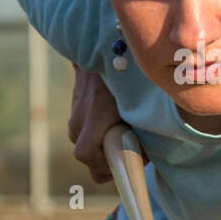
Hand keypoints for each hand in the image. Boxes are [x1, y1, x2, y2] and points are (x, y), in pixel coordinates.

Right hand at [68, 63, 142, 182]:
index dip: (100, 166)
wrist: (101, 53)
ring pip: (84, 145)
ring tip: (120, 142)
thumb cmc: (125, 80)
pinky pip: (83, 134)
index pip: (84, 154)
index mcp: (95, 116)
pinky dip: (96, 138)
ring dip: (100, 149)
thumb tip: (146, 156)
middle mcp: (80, 118)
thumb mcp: (136, 104)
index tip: (119, 163)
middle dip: (105, 162)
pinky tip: (111, 131)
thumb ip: (140, 130)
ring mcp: (73, 115)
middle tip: (125, 158)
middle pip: (85, 156)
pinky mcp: (73, 113)